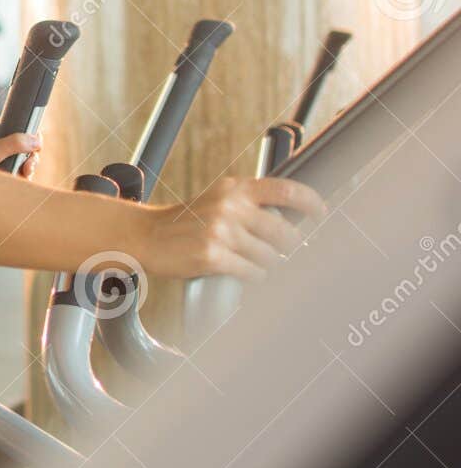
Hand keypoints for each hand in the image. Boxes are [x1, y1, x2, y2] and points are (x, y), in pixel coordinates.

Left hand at [0, 117, 40, 178]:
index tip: (37, 146)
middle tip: (28, 166)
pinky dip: (20, 175)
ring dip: (26, 167)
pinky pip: (16, 170)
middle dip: (29, 156)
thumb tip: (36, 140)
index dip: (31, 136)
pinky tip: (19, 179)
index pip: (19, 126)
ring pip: (21, 159)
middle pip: (24, 144)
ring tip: (23, 174)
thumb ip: (15, 143)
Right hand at [141, 176, 328, 280]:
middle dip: (290, 248)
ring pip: (269, 256)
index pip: (286, 190)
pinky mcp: (212, 256)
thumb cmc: (184, 222)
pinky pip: (251, 272)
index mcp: (235, 189)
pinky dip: (255, 277)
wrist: (146, 236)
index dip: (311, 202)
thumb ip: (249, 203)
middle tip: (286, 253)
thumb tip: (289, 220)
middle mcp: (230, 207)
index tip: (321, 213)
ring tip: (261, 266)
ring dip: (271, 266)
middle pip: (283, 232)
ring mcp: (220, 232)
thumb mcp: (217, 199)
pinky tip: (249, 275)